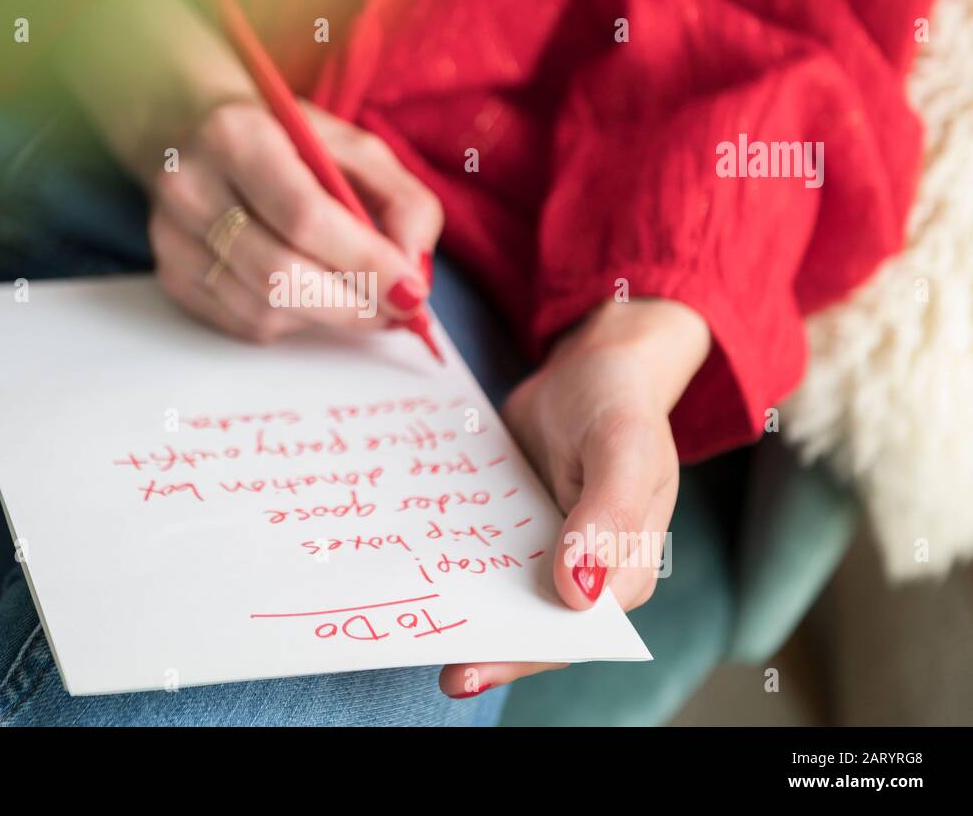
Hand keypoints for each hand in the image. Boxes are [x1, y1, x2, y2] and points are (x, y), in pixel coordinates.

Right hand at [147, 99, 441, 340]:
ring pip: (264, 310)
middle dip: (353, 304)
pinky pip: (246, 325)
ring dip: (328, 317)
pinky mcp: (172, 277)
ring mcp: (172, 238)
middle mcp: (191, 187)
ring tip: (362, 301)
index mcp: (236, 136)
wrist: (195, 132)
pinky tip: (311, 294)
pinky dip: (295, 321)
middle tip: (396, 311)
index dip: (365, 262)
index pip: (304, 217)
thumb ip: (401, 200)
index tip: (411, 289)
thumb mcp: (355, 147)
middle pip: (280, 274)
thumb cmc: (286, 139)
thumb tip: (413, 271)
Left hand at [439, 298, 709, 697]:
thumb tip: (579, 594)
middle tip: (437, 667)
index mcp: (624, 568)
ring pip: (501, 593)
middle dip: (485, 645)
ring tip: (409, 628)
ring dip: (460, 610)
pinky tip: (408, 571)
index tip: (472, 665)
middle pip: (532, 623)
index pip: (573, 630)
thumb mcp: (623, 449)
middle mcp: (586, 571)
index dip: (525, 652)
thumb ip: (607, 518)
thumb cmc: (618, 404)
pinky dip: (449, 563)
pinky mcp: (513, 527)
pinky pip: (481, 554)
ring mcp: (545, 550)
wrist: (592, 365)